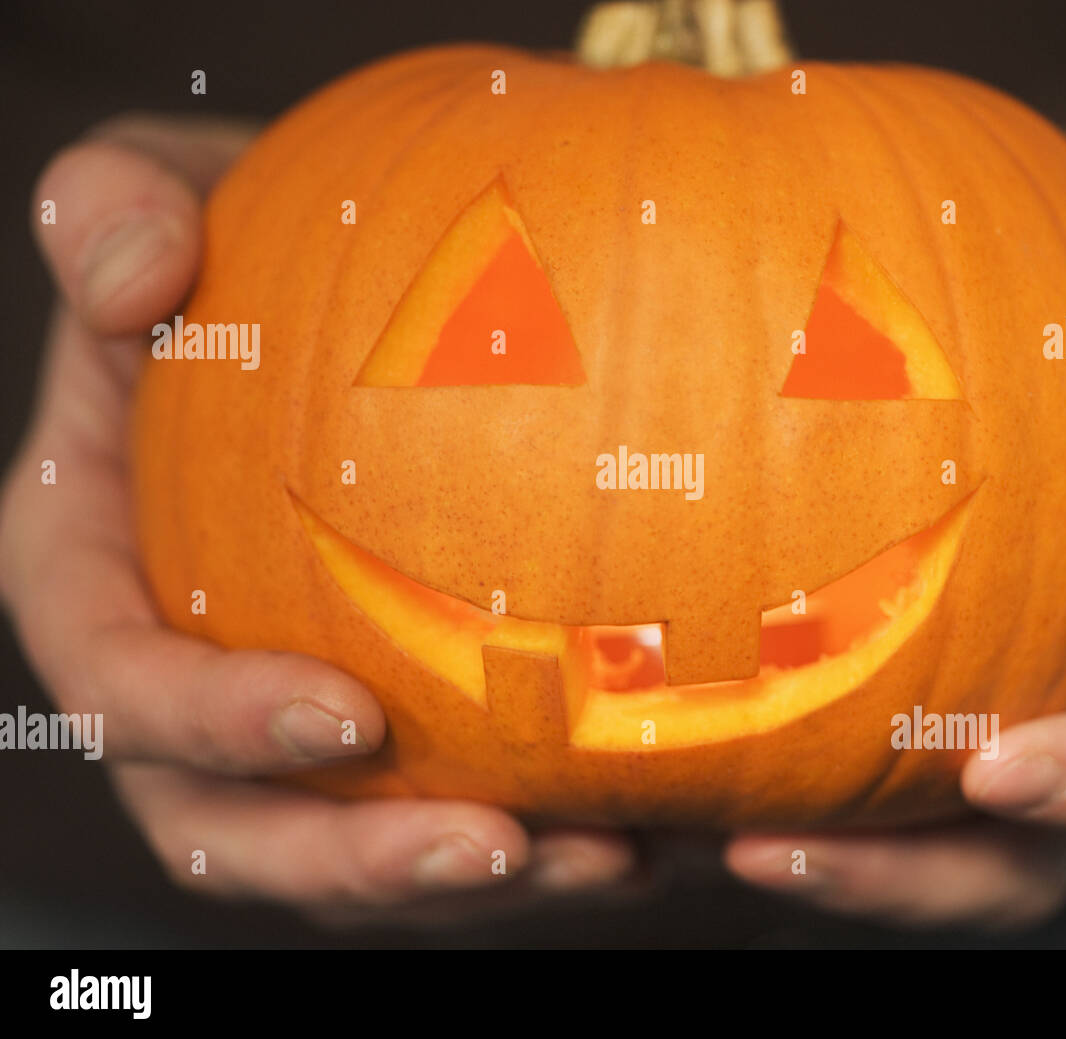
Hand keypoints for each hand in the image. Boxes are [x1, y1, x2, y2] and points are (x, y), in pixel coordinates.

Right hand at [2, 116, 635, 923]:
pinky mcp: (396, 733)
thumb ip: (122, 207)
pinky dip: (542, 834)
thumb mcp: (176, 193)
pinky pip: (452, 812)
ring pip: (356, 852)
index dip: (213, 725)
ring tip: (606, 855)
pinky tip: (647, 821)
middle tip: (492, 846)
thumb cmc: (247, 250)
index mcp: (100, 581)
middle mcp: (189, 684)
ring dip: (468, 878)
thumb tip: (131, 265)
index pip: (126, 684)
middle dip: (356, 860)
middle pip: (236, 829)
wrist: (344, 300)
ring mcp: (292, 723)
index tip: (347, 715)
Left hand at [725, 133, 1065, 926]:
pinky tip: (644, 778)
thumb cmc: (1058, 257)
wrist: (936, 268)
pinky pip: (816, 772)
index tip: (994, 766)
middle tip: (776, 850)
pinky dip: (740, 791)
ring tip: (682, 838)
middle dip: (919, 873)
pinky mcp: (859, 690)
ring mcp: (963, 694)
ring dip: (816, 860)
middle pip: (1026, 843)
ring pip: (912, 840)